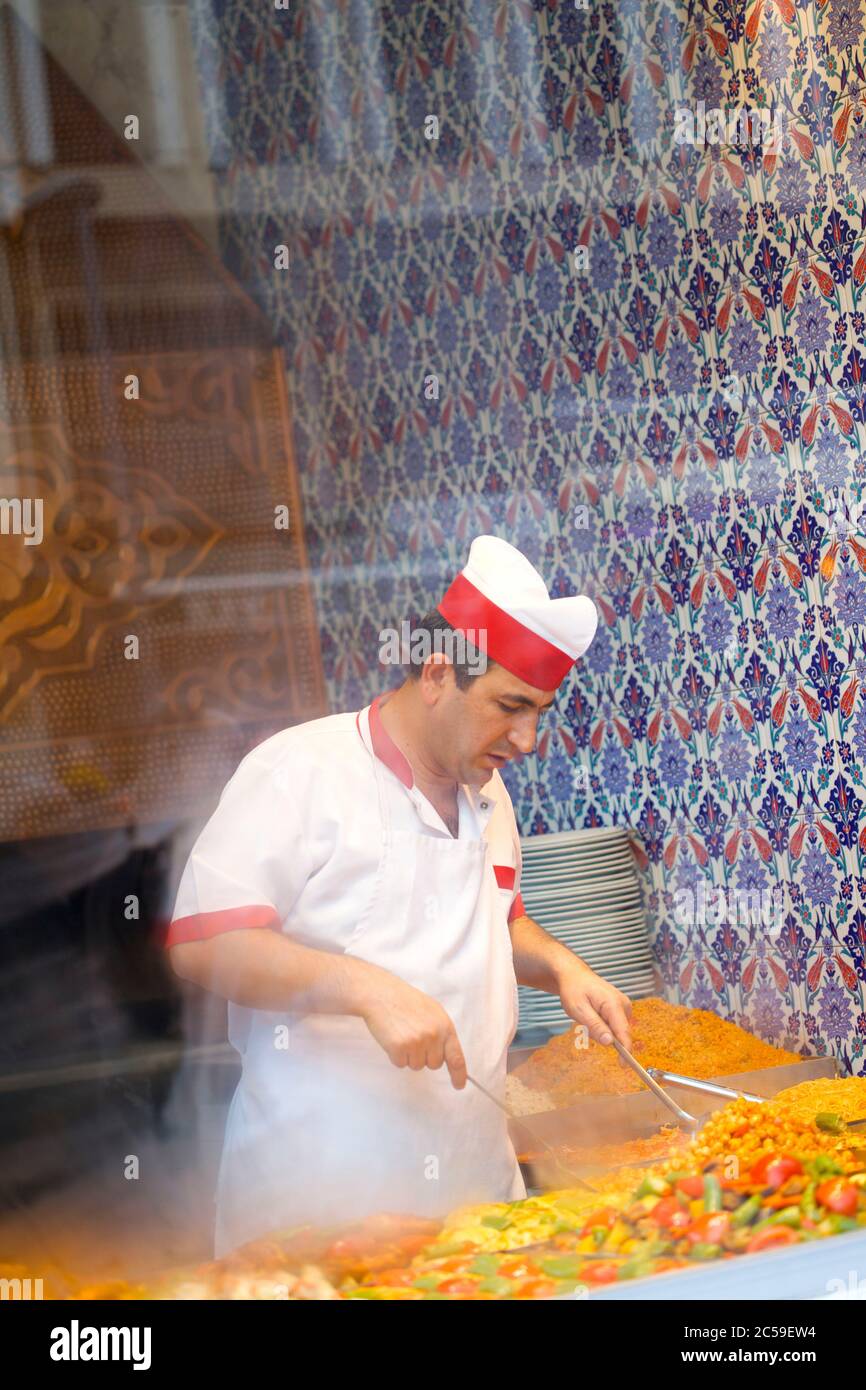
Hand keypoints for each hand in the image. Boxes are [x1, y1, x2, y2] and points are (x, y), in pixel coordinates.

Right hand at [360, 972, 466, 1089]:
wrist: (382, 994)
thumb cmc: (406, 1001)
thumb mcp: (433, 1012)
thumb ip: (442, 1032)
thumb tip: (449, 1054)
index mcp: (445, 1026)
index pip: (456, 1057)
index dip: (459, 1075)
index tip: (458, 1085)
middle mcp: (433, 1036)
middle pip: (434, 1064)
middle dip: (424, 1056)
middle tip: (414, 1037)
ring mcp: (416, 1042)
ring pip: (416, 1066)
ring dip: (408, 1055)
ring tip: (402, 1034)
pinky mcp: (399, 1048)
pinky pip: (400, 1064)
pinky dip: (395, 1055)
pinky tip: (393, 1037)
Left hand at [557, 960, 632, 1049]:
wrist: (574, 976)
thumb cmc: (574, 990)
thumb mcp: (578, 1009)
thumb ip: (595, 1026)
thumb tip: (610, 1043)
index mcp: (614, 1004)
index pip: (624, 1032)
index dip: (625, 1050)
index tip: (624, 1065)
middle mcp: (623, 1004)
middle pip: (619, 1033)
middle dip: (602, 1035)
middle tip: (584, 1024)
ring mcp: (623, 1006)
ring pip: (615, 1031)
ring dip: (600, 1030)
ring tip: (586, 1016)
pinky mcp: (621, 1009)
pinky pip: (613, 1026)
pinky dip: (602, 1026)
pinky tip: (592, 1016)